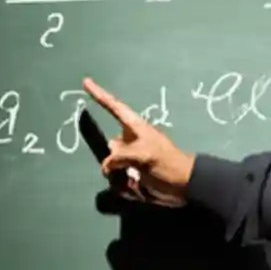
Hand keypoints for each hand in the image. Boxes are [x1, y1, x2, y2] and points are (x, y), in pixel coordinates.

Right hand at [83, 76, 193, 207]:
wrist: (184, 186)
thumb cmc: (168, 164)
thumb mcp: (144, 155)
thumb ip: (119, 156)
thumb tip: (106, 167)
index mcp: (134, 128)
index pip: (114, 107)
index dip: (99, 95)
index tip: (86, 81)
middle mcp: (129, 141)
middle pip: (108, 148)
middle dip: (113, 164)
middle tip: (132, 169)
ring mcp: (130, 159)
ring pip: (110, 168)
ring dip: (120, 178)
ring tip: (138, 180)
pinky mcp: (131, 174)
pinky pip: (116, 182)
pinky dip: (124, 187)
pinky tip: (139, 188)